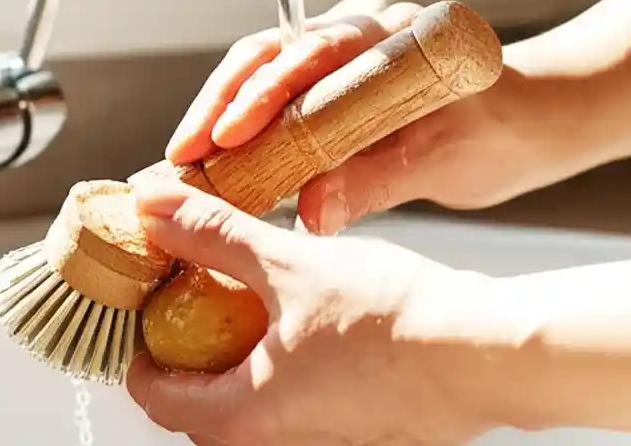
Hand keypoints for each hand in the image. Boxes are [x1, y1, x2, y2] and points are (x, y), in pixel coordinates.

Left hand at [126, 183, 495, 444]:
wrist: (489, 353)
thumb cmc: (393, 320)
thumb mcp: (288, 264)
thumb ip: (214, 236)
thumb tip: (154, 208)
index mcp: (244, 418)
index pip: (155, 395)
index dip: (141, 344)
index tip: (151, 303)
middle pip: (201, 405)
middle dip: (191, 347)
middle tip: (197, 293)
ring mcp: (322, 445)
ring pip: (254, 404)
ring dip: (242, 354)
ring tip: (257, 296)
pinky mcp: (358, 434)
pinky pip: (299, 404)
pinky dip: (287, 365)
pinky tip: (310, 317)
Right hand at [166, 0, 554, 233]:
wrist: (534, 117)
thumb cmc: (505, 131)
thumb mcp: (449, 163)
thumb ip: (379, 180)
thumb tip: (309, 212)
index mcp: (396, 39)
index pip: (316, 54)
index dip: (266, 95)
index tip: (229, 136)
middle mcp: (363, 30)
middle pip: (272, 51)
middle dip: (221, 101)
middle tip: (185, 150)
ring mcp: (343, 48)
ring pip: (263, 65)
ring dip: (221, 108)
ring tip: (186, 153)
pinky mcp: (330, 76)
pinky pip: (274, 88)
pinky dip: (240, 118)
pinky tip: (214, 151)